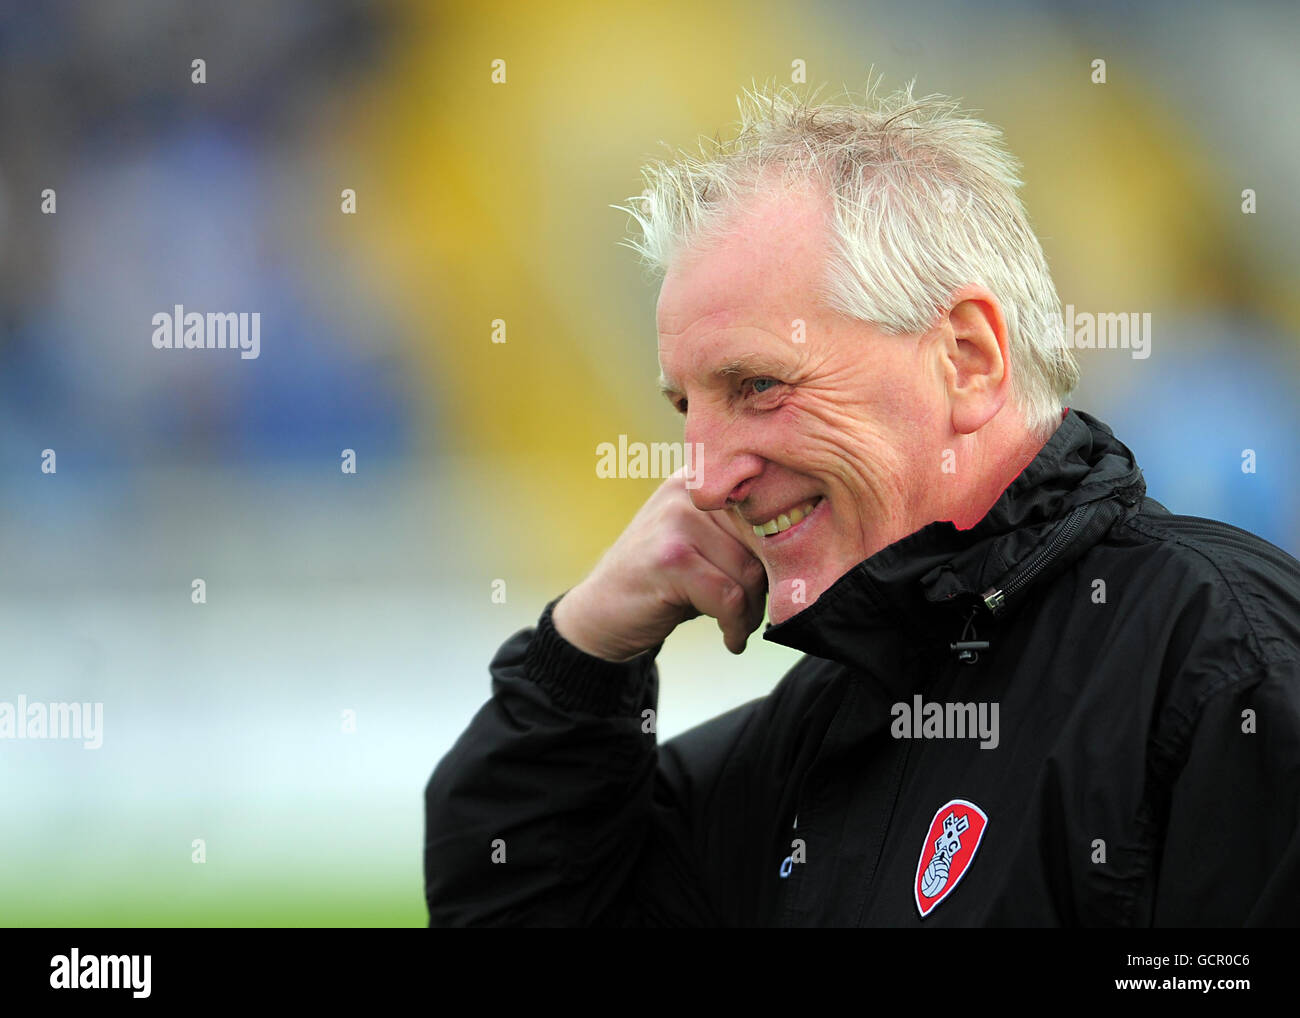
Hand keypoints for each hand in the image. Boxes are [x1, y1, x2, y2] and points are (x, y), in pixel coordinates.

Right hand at [552, 469, 767, 659]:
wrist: (601, 612)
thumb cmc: (665, 581)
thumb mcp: (705, 544)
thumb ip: (744, 531)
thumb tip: (812, 544)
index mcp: (702, 478)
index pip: (769, 503)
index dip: (784, 549)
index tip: (783, 580)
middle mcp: (689, 489)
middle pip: (763, 540)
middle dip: (768, 585)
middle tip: (756, 613)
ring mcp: (675, 521)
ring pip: (749, 571)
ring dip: (752, 611)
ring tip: (738, 626)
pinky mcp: (669, 559)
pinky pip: (728, 597)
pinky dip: (735, 626)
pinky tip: (729, 639)